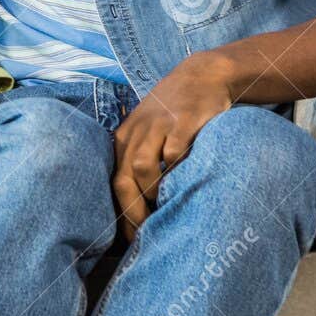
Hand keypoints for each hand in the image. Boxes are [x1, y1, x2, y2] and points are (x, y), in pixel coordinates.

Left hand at [112, 52, 235, 240]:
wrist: (201, 75)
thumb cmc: (174, 113)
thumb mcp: (149, 133)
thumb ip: (141, 161)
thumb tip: (141, 207)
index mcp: (124, 139)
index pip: (114, 182)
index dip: (121, 213)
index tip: (131, 240)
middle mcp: (136, 133)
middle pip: (123, 178)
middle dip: (133, 211)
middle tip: (147, 233)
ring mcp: (158, 126)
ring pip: (141, 167)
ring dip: (152, 191)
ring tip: (166, 205)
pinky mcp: (182, 122)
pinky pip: (173, 153)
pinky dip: (177, 171)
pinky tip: (186, 182)